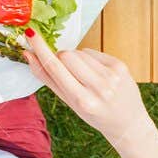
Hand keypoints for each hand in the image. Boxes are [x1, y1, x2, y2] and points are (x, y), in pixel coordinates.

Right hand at [25, 33, 154, 148]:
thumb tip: (28, 55)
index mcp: (83, 100)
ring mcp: (112, 76)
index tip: (30, 34)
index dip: (40, 49)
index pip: (55, 68)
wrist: (128, 123)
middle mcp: (99, 88)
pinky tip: (95, 72)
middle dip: (60, 58)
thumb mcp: (69, 102)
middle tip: (65, 70)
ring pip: (79, 52)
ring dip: (75, 59)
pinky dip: (88, 58)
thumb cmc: (94, 114)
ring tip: (84, 75)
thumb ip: (47, 78)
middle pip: (66, 55)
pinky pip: (92, 52)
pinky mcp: (120, 66)